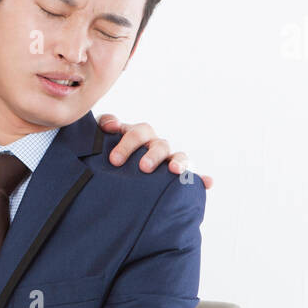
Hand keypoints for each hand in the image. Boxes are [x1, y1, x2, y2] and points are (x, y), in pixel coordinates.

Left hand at [96, 114, 212, 189]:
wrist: (111, 178)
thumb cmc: (106, 157)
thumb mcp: (100, 141)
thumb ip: (104, 127)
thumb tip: (111, 125)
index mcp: (137, 137)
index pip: (138, 133)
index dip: (128, 141)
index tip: (114, 157)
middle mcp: (154, 147)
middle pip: (159, 145)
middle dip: (152, 154)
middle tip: (143, 167)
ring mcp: (166, 161)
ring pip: (177, 157)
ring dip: (179, 162)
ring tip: (175, 171)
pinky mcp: (176, 178)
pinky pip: (192, 178)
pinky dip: (200, 179)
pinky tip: (207, 183)